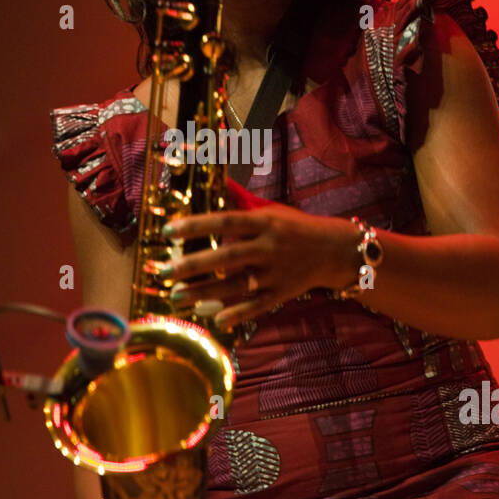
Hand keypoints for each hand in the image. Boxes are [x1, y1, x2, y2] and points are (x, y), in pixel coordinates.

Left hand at [161, 205, 358, 329]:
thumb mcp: (271, 210)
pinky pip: (256, 306)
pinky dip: (237, 314)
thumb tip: (218, 179)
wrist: (335, 250)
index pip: (225, 222)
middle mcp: (269, 247)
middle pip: (227, 257)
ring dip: (205, 293)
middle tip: (163, 272)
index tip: (168, 232)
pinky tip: (214, 320)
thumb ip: (242, 200)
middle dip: (193, 266)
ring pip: (236, 285)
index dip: (196, 226)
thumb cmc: (295, 227)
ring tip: (176, 298)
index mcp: (264, 222)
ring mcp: (276, 273)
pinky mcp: (282, 294)